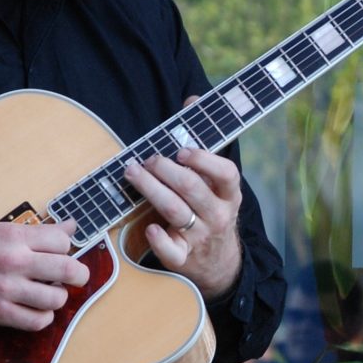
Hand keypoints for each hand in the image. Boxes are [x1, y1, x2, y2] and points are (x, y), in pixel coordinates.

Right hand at [0, 219, 88, 331]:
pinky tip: (36, 310)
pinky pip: (36, 321)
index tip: (58, 252)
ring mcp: (7, 289)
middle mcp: (15, 261)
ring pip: (56, 299)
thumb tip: (70, 226)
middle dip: (78, 274)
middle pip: (69, 269)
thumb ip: (35, 231)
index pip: (63, 240)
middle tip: (74, 277)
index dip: (65, 247)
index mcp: (14, 236)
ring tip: (47, 294)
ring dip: (57, 297)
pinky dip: (43, 318)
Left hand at [124, 136, 242, 300]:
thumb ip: (203, 142)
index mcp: (229, 195)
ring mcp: (200, 237)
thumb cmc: (211, 211)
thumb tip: (191, 99)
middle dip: (165, 170)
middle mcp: (218, 215)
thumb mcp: (216, 183)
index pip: (226, 174)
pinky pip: (171, 251)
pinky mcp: (183, 258)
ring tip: (132, 173)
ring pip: (175, 212)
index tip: (182, 150)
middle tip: (146, 159)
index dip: (205, 160)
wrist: (220, 263)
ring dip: (152, 190)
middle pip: (192, 189)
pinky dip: (159, 240)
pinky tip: (149, 227)